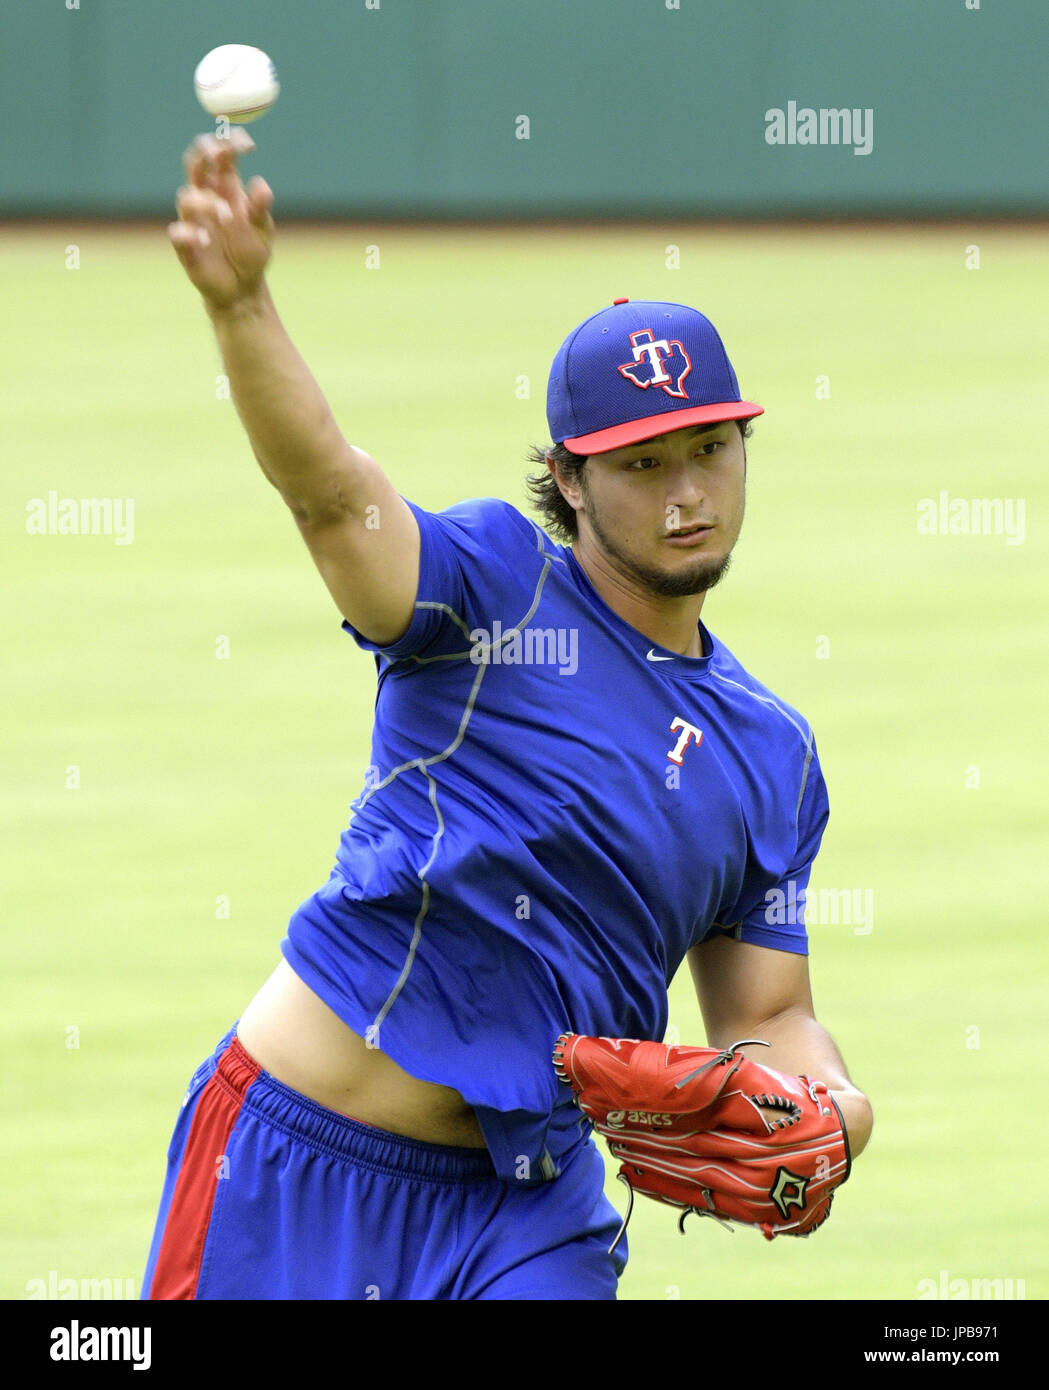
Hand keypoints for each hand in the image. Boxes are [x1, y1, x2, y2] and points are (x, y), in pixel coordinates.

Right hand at [168, 128, 273, 311]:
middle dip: (204, 152)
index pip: (220, 157)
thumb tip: (261, 185)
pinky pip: (178, 233)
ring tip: (228, 218)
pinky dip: (189, 233)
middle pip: (195, 165)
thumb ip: (260, 208)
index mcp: (225, 190)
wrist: (243, 288)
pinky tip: (204, 240)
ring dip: (207, 202)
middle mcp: (205, 199)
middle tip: (219, 154)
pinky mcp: (185, 246)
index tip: (246, 144)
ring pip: (187, 197)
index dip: (228, 144)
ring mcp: (193, 221)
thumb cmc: (251, 253)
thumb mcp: (263, 230)